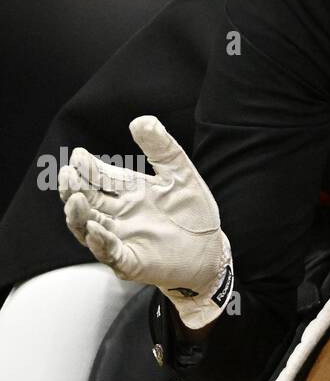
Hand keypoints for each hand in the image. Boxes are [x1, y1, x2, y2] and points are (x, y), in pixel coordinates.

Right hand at [59, 115, 233, 330]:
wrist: (211, 249)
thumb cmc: (193, 212)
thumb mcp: (181, 174)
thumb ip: (162, 149)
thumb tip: (141, 120)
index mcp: (127, 190)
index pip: (99, 176)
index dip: (87, 167)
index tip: (79, 156)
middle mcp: (118, 213)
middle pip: (86, 200)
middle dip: (73, 188)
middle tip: (67, 175)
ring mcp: (121, 237)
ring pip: (88, 226)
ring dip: (79, 215)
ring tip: (74, 200)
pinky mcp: (130, 261)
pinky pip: (109, 253)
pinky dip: (100, 243)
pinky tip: (94, 230)